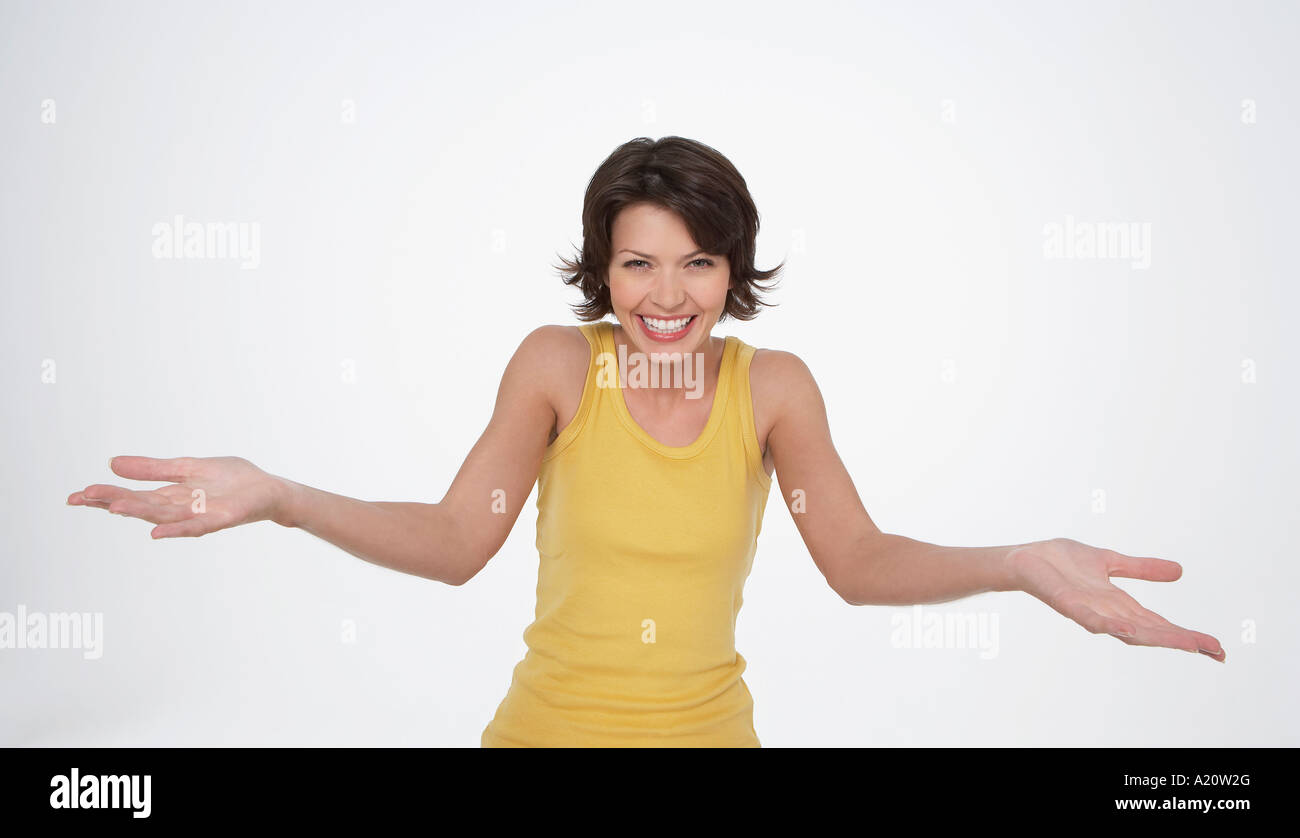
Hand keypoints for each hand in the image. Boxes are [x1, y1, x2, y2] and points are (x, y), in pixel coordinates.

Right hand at [67, 456, 291, 538]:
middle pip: (141, 506)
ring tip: (112, 507)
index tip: (75, 495)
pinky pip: (196, 526)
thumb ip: (154, 468)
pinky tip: (156, 533)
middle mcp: (180, 508)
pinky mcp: (221, 518)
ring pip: (163, 516)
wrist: (269, 490)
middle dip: (111, 502)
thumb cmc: (232, 480)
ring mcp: (199, 515)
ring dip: (138, 513)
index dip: (105, 495)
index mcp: (171, 495)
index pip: (132, 495)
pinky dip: (177, 530)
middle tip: (81, 498)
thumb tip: (113, 463)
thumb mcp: (187, 467)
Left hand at [1007, 537, 1224, 661]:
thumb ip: (1141, 569)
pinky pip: (1089, 618)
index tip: (1217, 647)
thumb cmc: (1062, 562)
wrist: (1025, 559)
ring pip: (1126, 629)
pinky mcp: (1067, 603)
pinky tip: (1126, 628)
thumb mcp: (1111, 561)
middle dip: (1181, 640)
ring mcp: (1088, 610)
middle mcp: (1108, 613)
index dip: (1186, 635)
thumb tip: (1179, 571)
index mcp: (1119, 604)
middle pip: (1150, 632)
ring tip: (1184, 643)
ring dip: (1154, 636)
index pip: (1159, 623)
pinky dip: (1108, 624)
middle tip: (1214, 650)